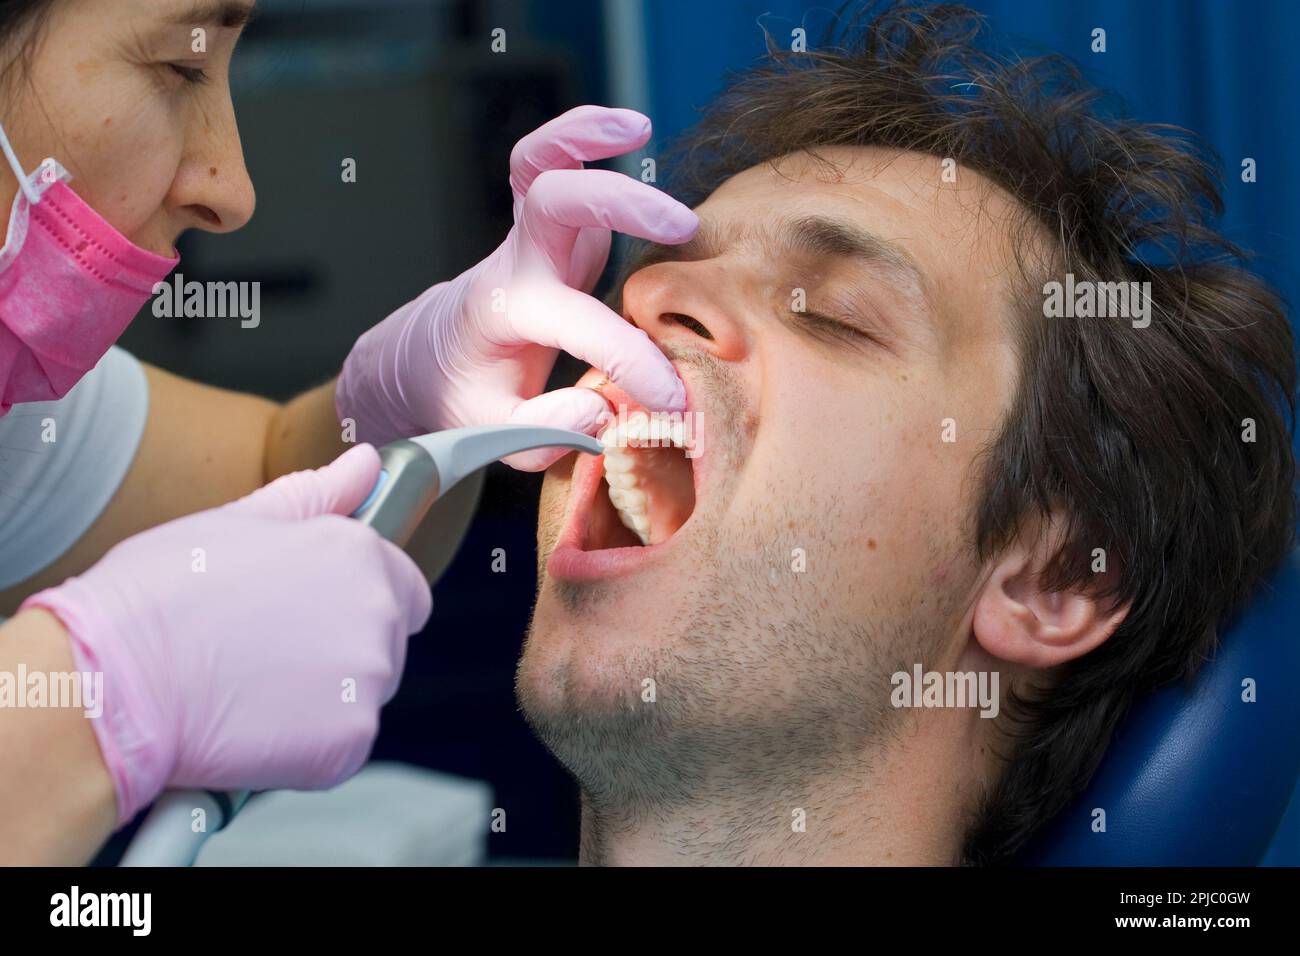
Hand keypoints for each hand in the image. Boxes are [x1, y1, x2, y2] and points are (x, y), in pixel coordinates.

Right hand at [21, 445, 430, 824]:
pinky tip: (251, 725)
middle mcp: (377, 612)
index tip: (314, 612)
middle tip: (264, 650)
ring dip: (322, 696)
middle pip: (385, 642)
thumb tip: (366, 464)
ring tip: (250, 686)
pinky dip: (306, 745)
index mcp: (359, 553)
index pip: (404, 585)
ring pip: (362, 693)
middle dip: (339, 647)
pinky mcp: (348, 743)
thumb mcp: (238, 521)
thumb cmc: (159, 595)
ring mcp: (368, 681)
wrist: (111, 683)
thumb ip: (317, 493)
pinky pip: (342, 746)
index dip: (359, 599)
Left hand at [336, 105, 698, 469]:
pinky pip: (548, 159)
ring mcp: (528, 236)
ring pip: (539, 162)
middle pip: (552, 205)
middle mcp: (515, 264)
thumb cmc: (470, 397)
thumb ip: (546, 428)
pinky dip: (582, 132)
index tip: (670, 396)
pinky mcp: (541, 222)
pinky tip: (628, 128)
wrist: (430, 359)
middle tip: (683, 227)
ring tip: (638, 128)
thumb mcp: (497, 433)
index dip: (629, 359)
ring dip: (583, 134)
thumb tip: (601, 408)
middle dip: (620, 203)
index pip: (574, 324)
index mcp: (504, 315)